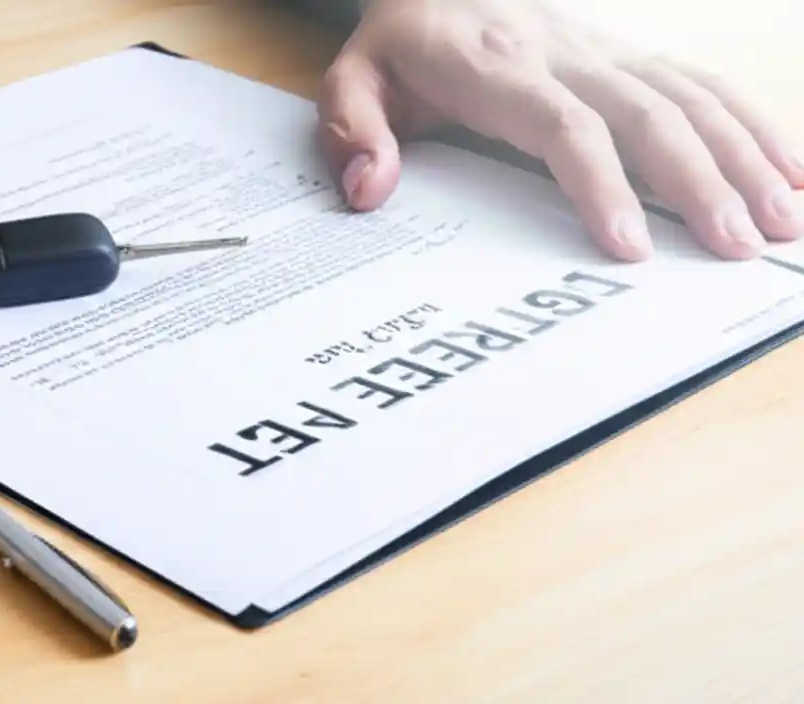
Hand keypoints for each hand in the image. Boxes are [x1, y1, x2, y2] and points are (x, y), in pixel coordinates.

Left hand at [318, 0, 803, 260]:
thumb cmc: (401, 46)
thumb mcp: (353, 81)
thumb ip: (353, 131)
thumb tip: (369, 189)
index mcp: (499, 69)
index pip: (565, 126)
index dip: (602, 184)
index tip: (631, 246)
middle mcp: (566, 56)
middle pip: (647, 114)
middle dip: (700, 182)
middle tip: (739, 248)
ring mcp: (607, 52)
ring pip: (690, 97)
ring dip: (745, 157)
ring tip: (785, 221)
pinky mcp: (630, 57)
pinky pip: (702, 83)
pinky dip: (753, 122)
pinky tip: (793, 167)